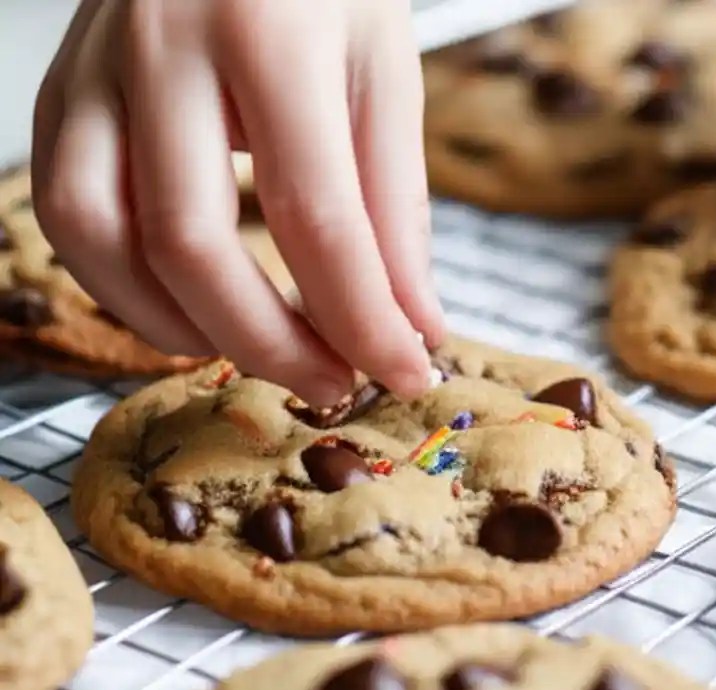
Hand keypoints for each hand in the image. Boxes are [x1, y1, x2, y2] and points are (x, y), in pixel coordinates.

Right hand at [31, 0, 445, 405]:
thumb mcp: (383, 73)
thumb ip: (397, 206)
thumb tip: (413, 326)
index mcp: (267, 31)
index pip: (315, 213)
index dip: (362, 316)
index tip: (404, 371)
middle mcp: (161, 43)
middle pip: (190, 242)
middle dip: (268, 342)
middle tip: (333, 385)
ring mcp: (93, 63)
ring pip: (97, 234)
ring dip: (175, 323)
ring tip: (254, 349)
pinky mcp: (60, 88)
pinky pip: (62, 208)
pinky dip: (120, 281)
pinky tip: (186, 305)